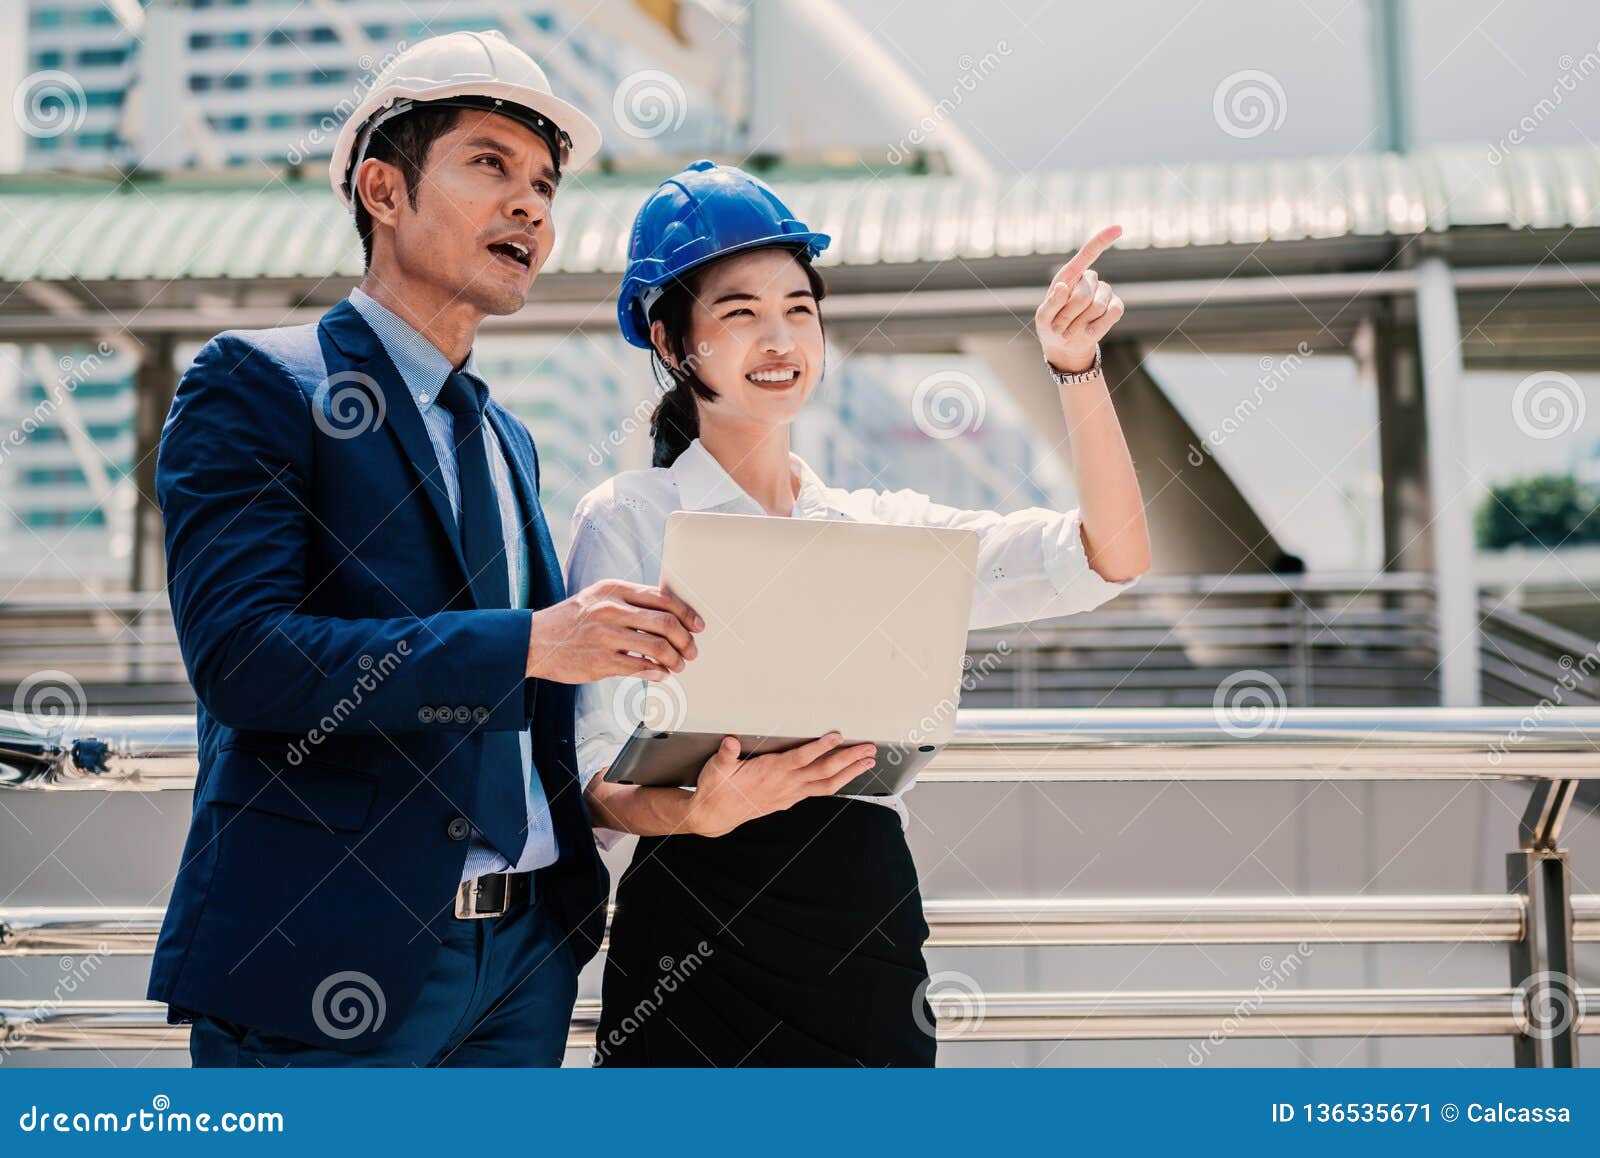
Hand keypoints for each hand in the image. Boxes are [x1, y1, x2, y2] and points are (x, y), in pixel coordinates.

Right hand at [525, 578, 702, 682]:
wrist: (535, 640)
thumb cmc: (572, 619)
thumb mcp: (599, 597)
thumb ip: (631, 601)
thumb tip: (668, 612)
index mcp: (614, 589)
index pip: (662, 598)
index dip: (686, 613)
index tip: (698, 625)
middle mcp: (611, 610)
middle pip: (665, 623)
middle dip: (686, 640)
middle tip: (692, 651)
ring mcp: (605, 636)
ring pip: (657, 647)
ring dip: (674, 659)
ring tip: (677, 665)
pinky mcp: (600, 662)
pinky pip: (640, 668)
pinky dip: (657, 672)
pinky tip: (660, 674)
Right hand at [684, 733, 878, 837]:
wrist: (715, 815)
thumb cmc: (717, 788)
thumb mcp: (717, 768)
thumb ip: (726, 755)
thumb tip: (731, 742)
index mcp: (771, 772)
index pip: (801, 758)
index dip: (820, 747)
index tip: (837, 736)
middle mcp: (785, 784)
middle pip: (824, 771)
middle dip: (849, 759)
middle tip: (869, 749)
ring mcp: (790, 794)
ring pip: (827, 784)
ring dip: (850, 773)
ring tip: (868, 762)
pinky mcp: (789, 800)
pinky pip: (819, 791)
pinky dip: (836, 783)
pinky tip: (845, 777)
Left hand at [1036, 224, 1124, 374]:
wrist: (1066, 345)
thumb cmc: (1051, 326)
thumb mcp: (1043, 319)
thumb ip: (1051, 304)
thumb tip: (1063, 286)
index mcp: (1069, 275)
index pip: (1087, 254)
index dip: (1102, 241)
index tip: (1119, 227)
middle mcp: (1088, 280)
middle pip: (1083, 294)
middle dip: (1068, 316)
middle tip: (1060, 325)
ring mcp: (1104, 292)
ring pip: (1097, 306)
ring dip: (1079, 324)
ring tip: (1071, 329)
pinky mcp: (1116, 306)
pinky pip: (1114, 312)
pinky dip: (1097, 327)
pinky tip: (1088, 330)